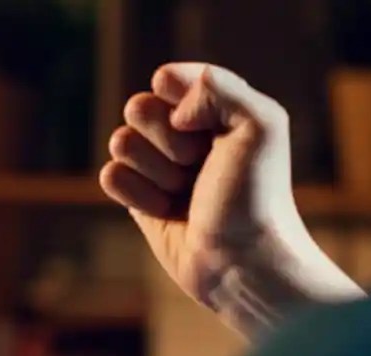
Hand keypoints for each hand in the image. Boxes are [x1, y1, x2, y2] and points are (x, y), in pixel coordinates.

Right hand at [100, 63, 361, 335]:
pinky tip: (165, 212)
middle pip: (137, 107)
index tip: (208, 131)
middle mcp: (184, 134)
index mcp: (215, 108)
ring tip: (185, 194)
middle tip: (198, 167)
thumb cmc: (256, 196)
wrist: (239, 262)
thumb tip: (172, 106)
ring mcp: (157, 166)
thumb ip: (221, 86)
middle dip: (166, 141)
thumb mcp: (261, 125)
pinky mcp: (137, 198)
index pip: (168, 79)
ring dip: (153, 172)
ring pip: (120, 142)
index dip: (179, 103)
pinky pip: (109, 176)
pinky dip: (135, 195)